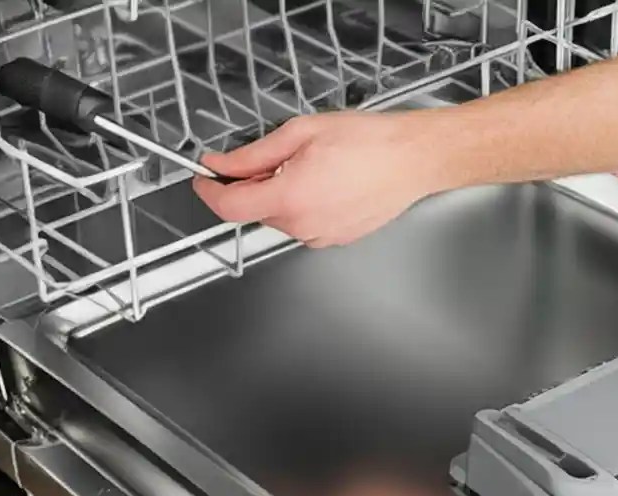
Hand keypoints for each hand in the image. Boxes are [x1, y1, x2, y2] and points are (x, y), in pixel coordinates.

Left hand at [193, 111, 448, 247]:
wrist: (413, 159)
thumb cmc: (371, 143)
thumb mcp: (301, 133)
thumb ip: (253, 155)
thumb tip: (222, 164)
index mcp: (290, 197)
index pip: (229, 206)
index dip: (209, 191)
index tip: (204, 179)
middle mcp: (303, 225)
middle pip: (256, 210)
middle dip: (254, 185)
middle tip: (274, 156)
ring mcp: (321, 236)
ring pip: (281, 217)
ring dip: (282, 194)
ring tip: (314, 165)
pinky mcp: (336, 239)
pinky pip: (304, 224)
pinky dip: (304, 204)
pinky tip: (328, 181)